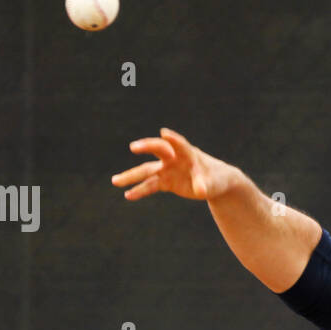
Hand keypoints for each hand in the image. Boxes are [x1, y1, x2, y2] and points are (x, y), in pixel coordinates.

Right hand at [111, 127, 235, 201]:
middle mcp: (174, 158)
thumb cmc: (216, 179)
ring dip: (131, 176)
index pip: (180, 144)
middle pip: (158, 150)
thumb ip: (204, 185)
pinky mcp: (166, 181)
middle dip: (146, 147)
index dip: (173, 139)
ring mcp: (168, 169)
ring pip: (147, 170)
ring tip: (115, 181)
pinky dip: (140, 190)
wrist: (213, 183)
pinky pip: (150, 185)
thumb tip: (200, 191)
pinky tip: (128, 196)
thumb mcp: (213, 183)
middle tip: (133, 147)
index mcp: (189, 154)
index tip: (164, 134)